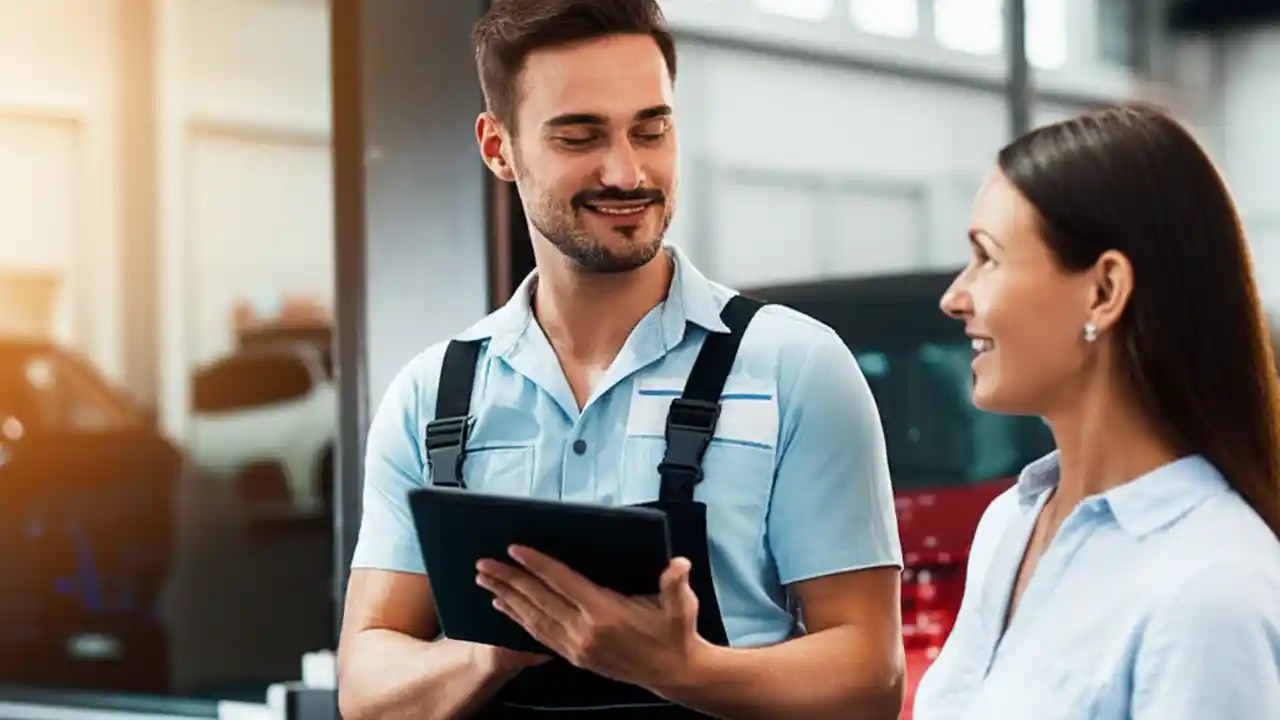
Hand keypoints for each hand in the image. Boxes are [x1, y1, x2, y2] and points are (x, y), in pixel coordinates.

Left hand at [475, 546, 707, 691]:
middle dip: (509, 580)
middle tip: (483, 563)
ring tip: (484, 581)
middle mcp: (585, 632)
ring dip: (506, 598)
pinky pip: (538, 635)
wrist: (674, 673)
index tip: (515, 548)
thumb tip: (678, 564)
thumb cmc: (676, 633)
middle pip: (539, 600)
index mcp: (606, 615)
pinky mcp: (575, 657)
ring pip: (533, 619)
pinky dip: (518, 620)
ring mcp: (577, 647)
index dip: (537, 565)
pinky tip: (503, 607)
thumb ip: (676, 584)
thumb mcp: (682, 606)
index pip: (563, 583)